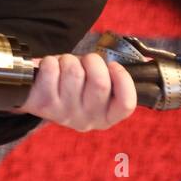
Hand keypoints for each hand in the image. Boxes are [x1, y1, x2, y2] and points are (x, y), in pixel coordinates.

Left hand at [9, 52, 137, 130]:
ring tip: (65, 66)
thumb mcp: (97, 84)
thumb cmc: (73, 84)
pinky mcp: (42, 104)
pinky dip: (51, 61)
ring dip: (69, 60)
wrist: (37, 93)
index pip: (126, 104)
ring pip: (74, 71)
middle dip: (93, 61)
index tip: (113, 66)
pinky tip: (49, 70)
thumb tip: (143, 60)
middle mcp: (86, 121)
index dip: (123, 79)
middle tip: (86, 61)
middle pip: (100, 82)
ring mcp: (63, 115)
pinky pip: (52, 69)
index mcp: (106, 117)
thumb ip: (114, 77)